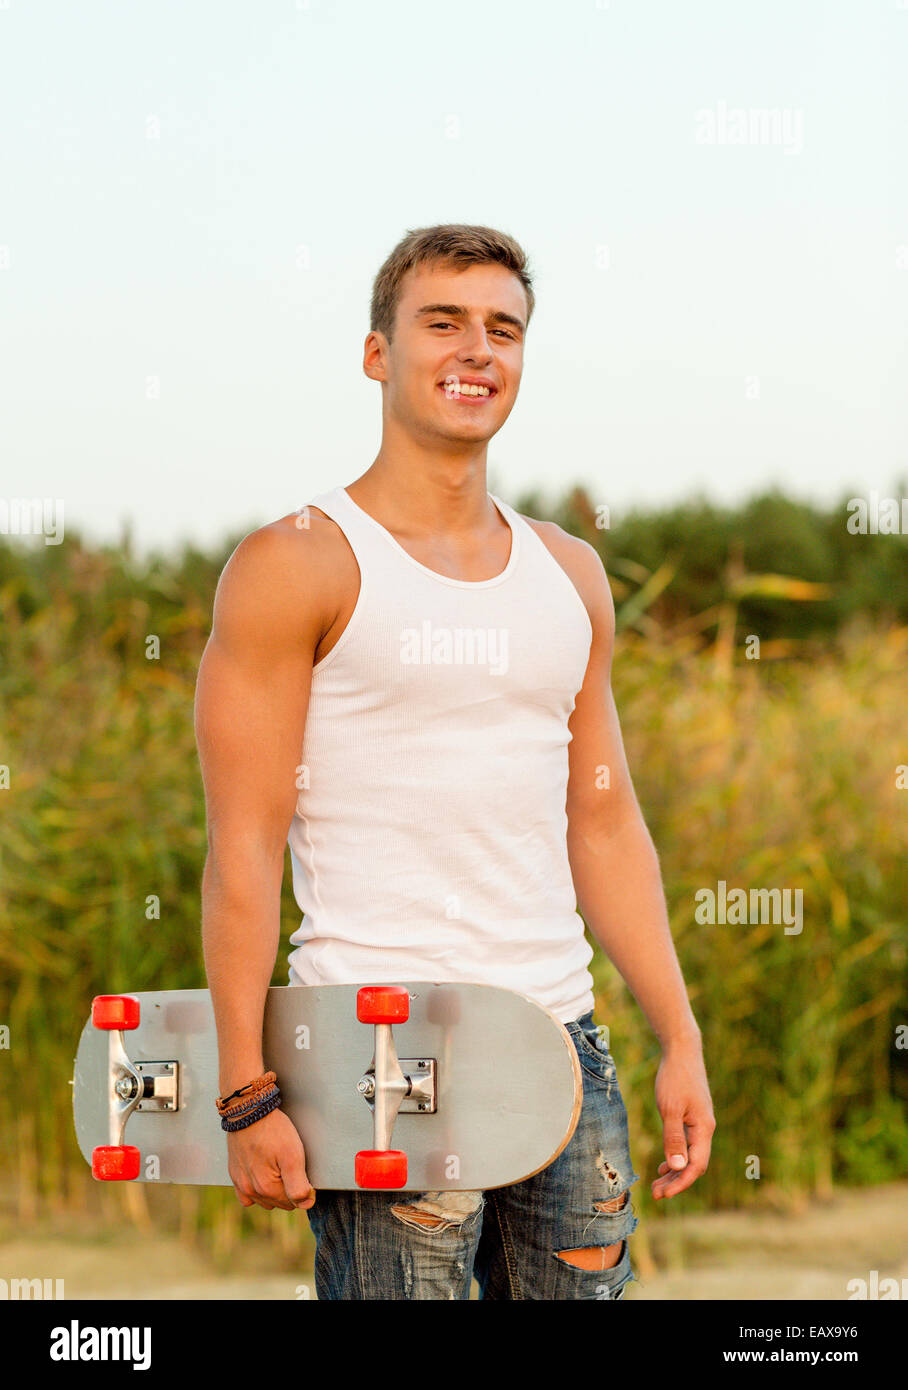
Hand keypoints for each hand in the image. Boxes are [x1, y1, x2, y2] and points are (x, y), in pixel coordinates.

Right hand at [226, 1107, 315, 1210]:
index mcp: (266, 1188)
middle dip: (287, 1189)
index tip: (302, 1171)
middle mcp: (250, 1190)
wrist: (248, 1110)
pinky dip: (256, 1190)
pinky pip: (247, 1195)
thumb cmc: (272, 1130)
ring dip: (273, 1190)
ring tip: (278, 1167)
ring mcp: (240, 1183)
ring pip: (263, 1199)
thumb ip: (299, 1185)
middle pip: (278, 1202)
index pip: (292, 1203)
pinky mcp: (235, 1174)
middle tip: (290, 1166)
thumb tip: (306, 1204)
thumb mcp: (292, 1155)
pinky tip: (262, 1175)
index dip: (302, 1188)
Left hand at [651, 1040, 714, 1200]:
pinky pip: (686, 1144)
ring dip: (674, 1171)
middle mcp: (705, 1129)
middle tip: (655, 1194)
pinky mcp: (692, 1117)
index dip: (680, 1183)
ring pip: (689, 1155)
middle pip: (694, 1164)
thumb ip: (673, 1137)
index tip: (663, 1194)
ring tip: (656, 1184)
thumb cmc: (675, 1078)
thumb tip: (677, 1166)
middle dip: (675, 1181)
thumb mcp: (670, 1108)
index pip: (696, 1166)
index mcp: (703, 1129)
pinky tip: (664, 1164)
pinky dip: (676, 1157)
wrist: (682, 1051)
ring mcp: (699, 1123)